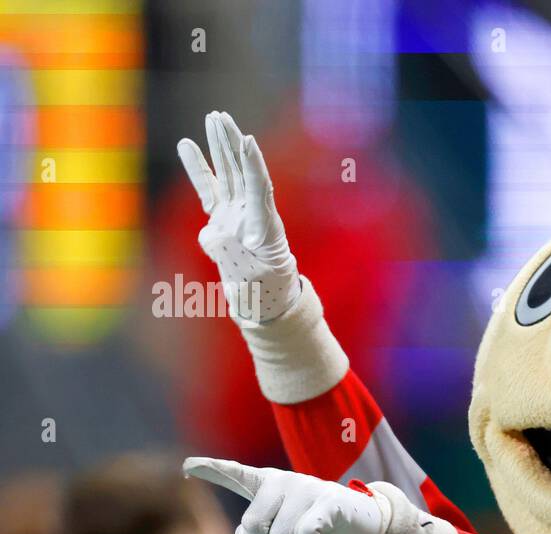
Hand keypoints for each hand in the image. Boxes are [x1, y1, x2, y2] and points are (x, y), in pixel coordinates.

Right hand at [177, 112, 299, 323]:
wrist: (265, 301)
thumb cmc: (264, 293)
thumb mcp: (250, 280)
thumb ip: (231, 256)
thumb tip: (212, 231)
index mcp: (266, 229)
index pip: (260, 190)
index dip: (254, 166)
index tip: (248, 141)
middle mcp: (253, 215)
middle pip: (243, 172)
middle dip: (232, 144)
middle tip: (221, 117)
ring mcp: (237, 215)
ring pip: (228, 174)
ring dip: (220, 146)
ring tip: (213, 118)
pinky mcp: (223, 219)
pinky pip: (209, 189)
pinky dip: (198, 168)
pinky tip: (186, 144)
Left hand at [182, 457, 389, 533]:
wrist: (362, 524)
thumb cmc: (316, 525)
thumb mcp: (282, 528)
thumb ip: (255, 531)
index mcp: (268, 485)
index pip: (236, 476)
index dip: (211, 470)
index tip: (187, 465)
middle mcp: (284, 481)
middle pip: (253, 526)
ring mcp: (307, 488)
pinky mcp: (329, 502)